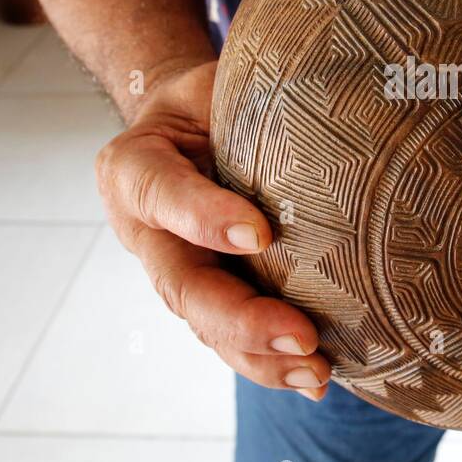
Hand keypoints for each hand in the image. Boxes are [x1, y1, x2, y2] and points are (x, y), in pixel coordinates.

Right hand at [95, 61, 329, 400]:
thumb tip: (327, 101)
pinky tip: (314, 381)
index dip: (205, 217)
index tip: (261, 234)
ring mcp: (176, 270)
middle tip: (301, 335)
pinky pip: (232, 338)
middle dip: (242, 319)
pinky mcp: (208, 295)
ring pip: (207, 326)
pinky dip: (271, 363)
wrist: (190, 124)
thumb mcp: (216, 80)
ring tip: (315, 372)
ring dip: (261, 357)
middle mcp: (147, 229)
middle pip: (183, 286)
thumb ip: (242, 93)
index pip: (161, 191)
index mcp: (134, 166)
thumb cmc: (209, 97)